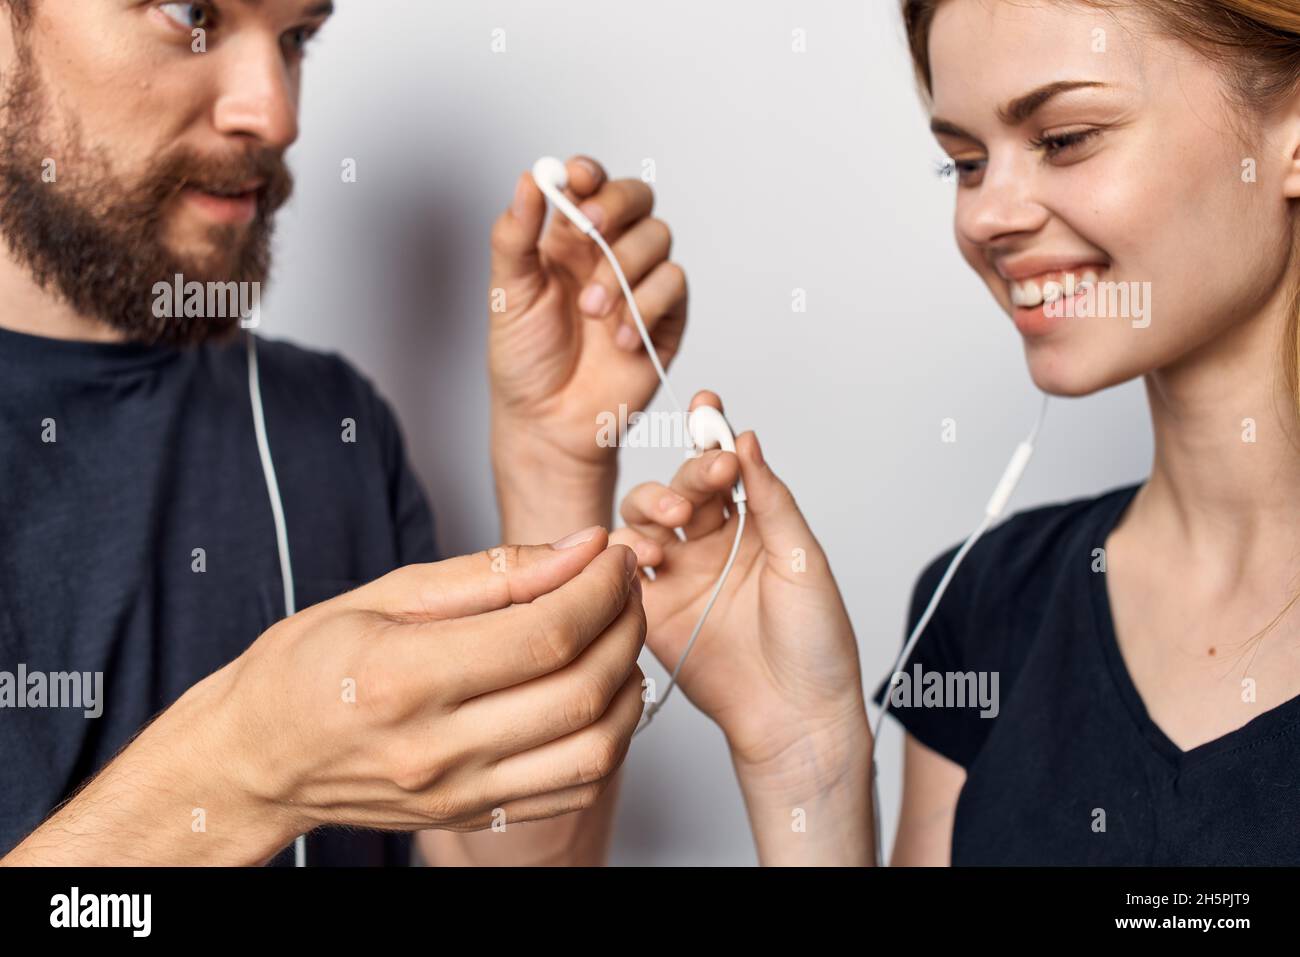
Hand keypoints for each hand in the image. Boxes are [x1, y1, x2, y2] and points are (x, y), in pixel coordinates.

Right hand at [211, 529, 645, 837]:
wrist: (255, 760)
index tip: (611, 557)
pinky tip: (597, 692)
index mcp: (405, 680)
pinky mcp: (474, 816)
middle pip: (580, 690)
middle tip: (622, 586)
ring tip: (615, 636)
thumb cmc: (304, 670)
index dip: (599, 589)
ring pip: (593, 749)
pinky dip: (608, 736)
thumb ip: (491, 573)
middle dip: (624, 625)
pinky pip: (575, 788)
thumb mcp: (384, 595)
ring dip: (627, 684)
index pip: (545, 636)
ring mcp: (460, 793)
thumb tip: (578, 548)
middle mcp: (436, 749)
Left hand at [487, 155, 687, 470]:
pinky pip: (674, 286)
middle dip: (617, 205)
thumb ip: (515, 236)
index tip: (577, 178)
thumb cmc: (525, 360)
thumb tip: (528, 180)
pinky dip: (647, 306)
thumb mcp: (506, 293)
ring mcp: (640, 283)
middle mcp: (608, 253)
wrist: (549, 422)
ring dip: (623, 268)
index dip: (588, 174)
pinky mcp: (666, 317)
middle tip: (591, 231)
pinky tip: (619, 337)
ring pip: (658, 238)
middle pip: (636, 198)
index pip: (589, 186)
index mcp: (567, 239)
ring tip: (592, 312)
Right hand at [611, 392, 866, 769]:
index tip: (707, 406)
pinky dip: (623, 552)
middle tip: (702, 488)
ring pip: (642, 519)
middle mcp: (710, 544)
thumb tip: (748, 439)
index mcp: (752, 526)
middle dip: (684, 475)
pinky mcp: (652, 610)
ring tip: (673, 524)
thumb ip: (771, 499)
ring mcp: (678, 575)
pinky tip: (646, 557)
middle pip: (678, 486)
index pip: (724, 466)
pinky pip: (621, 570)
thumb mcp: (803, 559)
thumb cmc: (815, 643)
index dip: (711, 433)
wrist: (796, 716)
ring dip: (651, 507)